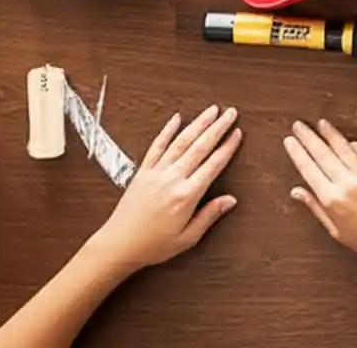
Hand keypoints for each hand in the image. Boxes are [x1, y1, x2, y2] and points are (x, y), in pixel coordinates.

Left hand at [88, 107, 242, 270]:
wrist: (119, 243)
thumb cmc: (153, 245)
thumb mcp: (188, 237)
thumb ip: (209, 215)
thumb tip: (230, 200)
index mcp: (186, 196)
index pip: (213, 165)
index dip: (227, 147)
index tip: (237, 134)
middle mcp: (172, 179)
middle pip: (200, 147)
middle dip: (218, 128)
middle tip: (231, 113)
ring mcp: (156, 172)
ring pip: (181, 141)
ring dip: (198, 123)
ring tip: (212, 110)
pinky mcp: (143, 171)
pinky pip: (157, 146)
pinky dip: (167, 130)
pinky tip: (176, 118)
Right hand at [283, 119, 356, 267]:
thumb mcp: (335, 230)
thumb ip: (315, 207)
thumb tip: (296, 191)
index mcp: (332, 200)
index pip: (308, 168)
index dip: (298, 152)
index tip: (290, 141)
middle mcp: (347, 184)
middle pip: (322, 153)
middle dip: (308, 137)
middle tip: (299, 125)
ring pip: (343, 148)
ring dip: (329, 134)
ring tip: (321, 124)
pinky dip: (353, 144)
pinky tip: (347, 140)